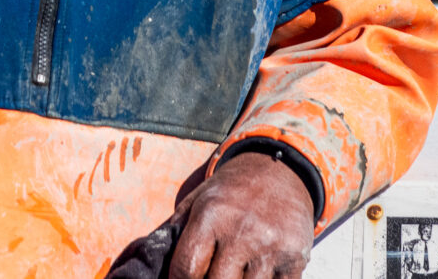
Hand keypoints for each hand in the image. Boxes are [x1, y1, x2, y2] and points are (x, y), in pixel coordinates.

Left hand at [107, 151, 314, 278]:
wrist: (281, 170)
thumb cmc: (231, 192)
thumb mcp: (198, 201)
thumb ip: (175, 233)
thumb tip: (141, 262)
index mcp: (211, 215)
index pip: (186, 270)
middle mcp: (242, 230)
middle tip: (208, 276)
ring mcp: (271, 247)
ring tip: (232, 273)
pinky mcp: (296, 259)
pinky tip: (254, 274)